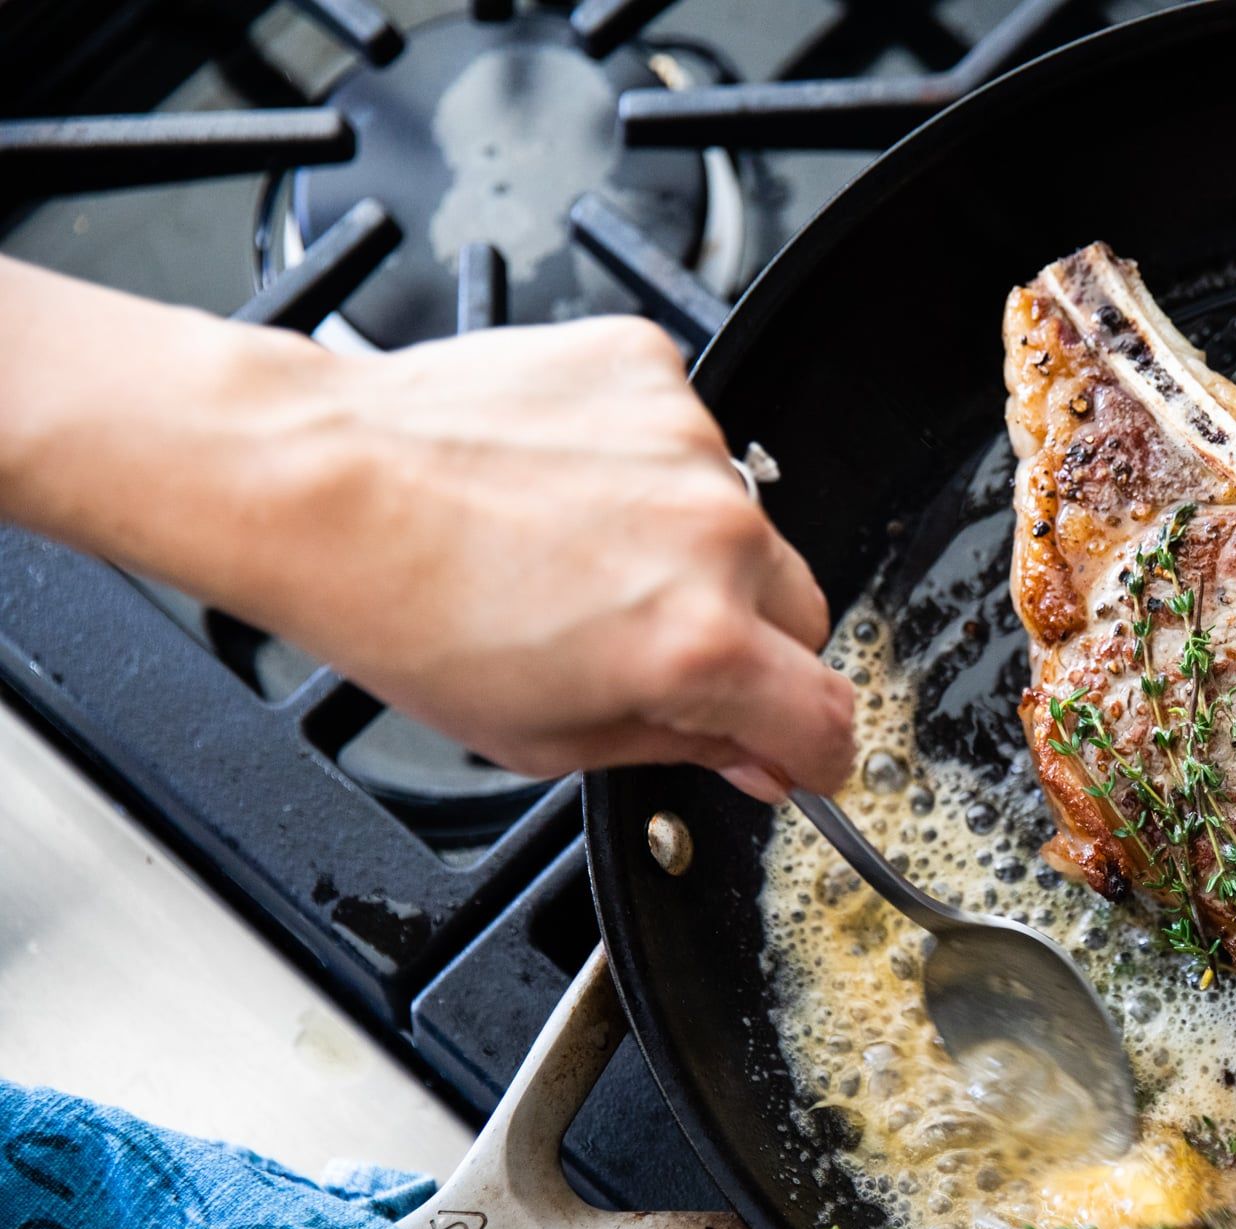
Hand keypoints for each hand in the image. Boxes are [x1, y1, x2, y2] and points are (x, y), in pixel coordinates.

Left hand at [0, 259, 854, 798]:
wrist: (315, 484)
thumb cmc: (400, 610)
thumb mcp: (547, 738)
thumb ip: (682, 749)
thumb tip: (755, 758)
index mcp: (697, 644)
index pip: (827, 716)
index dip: (815, 752)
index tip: (799, 753)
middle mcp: (715, 535)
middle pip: (799, 613)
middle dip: (750, 645)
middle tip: (651, 646)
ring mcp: (689, 441)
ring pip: (743, 521)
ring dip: (692, 548)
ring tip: (580, 552)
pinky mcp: (650, 369)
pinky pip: (688, 437)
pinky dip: (646, 466)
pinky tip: (567, 487)